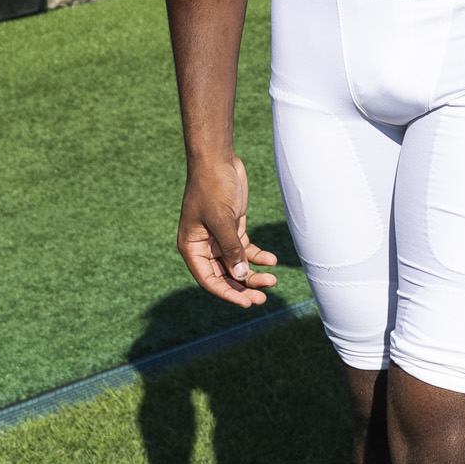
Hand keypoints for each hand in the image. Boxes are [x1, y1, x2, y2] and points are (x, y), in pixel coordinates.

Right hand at [178, 156, 278, 307]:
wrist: (218, 161)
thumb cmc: (213, 188)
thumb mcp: (222, 219)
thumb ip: (231, 248)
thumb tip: (241, 275)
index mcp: (192, 247)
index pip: (209, 279)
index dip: (227, 293)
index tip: (246, 303)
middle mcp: (204, 246)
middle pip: (224, 274)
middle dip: (243, 287)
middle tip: (262, 299)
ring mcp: (219, 237)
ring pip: (237, 263)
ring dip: (253, 273)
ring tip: (272, 281)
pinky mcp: (233, 227)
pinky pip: (245, 248)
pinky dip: (258, 255)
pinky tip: (272, 260)